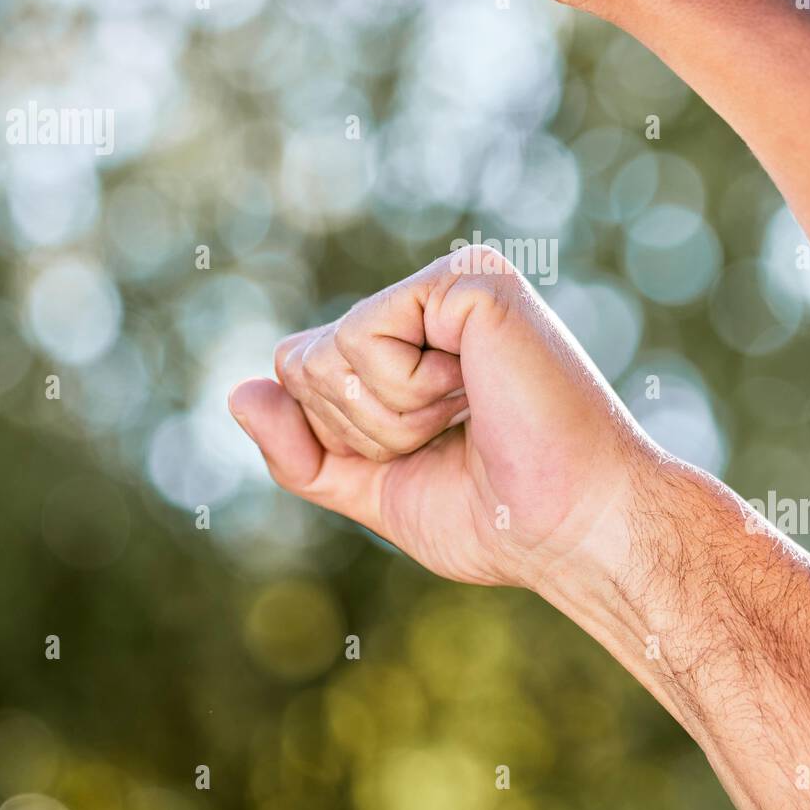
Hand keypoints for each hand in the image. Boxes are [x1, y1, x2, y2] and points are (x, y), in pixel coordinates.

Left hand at [228, 249, 648, 589]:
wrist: (573, 529)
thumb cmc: (498, 516)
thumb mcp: (377, 489)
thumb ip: (306, 451)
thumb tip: (236, 392)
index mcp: (415, 341)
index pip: (301, 369)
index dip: (342, 437)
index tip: (432, 452)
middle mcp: (431, 299)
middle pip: (303, 360)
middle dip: (363, 429)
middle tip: (455, 437)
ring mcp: (451, 282)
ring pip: (327, 353)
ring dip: (390, 417)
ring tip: (474, 415)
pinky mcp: (466, 279)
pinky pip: (362, 340)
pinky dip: (407, 394)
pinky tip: (478, 389)